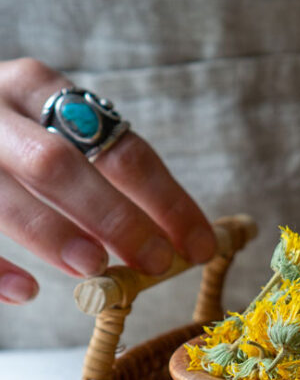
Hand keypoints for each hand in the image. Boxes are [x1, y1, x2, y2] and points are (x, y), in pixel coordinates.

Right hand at [0, 58, 215, 303]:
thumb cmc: (0, 136)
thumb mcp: (43, 128)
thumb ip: (98, 169)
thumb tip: (172, 238)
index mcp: (35, 88)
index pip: (120, 147)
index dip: (166, 199)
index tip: (200, 245)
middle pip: (59, 165)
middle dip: (114, 217)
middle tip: (154, 263)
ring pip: (4, 191)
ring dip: (53, 234)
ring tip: (95, 269)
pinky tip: (26, 291)